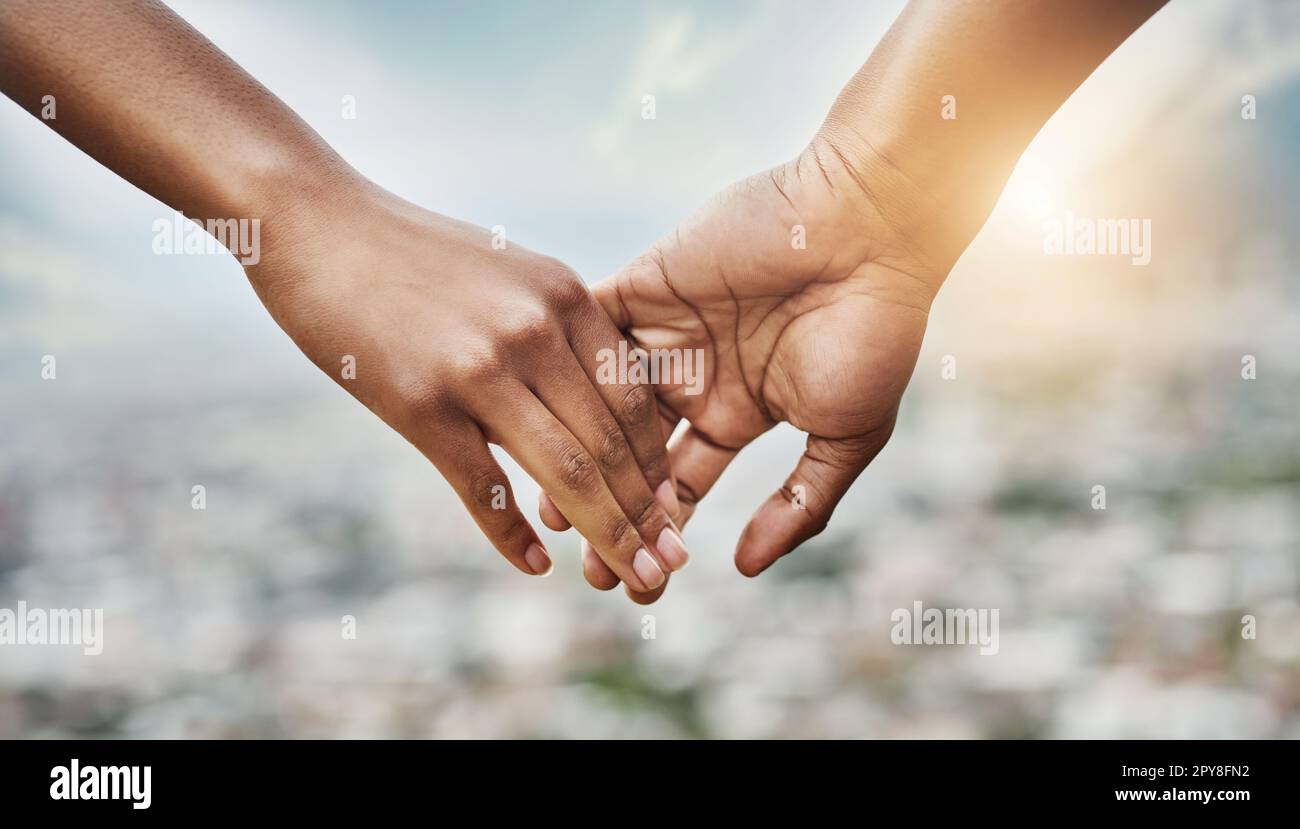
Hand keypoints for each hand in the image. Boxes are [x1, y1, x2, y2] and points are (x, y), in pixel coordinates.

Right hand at [246, 178, 688, 589]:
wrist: (316, 221)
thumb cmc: (414, 254)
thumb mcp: (509, 276)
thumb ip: (557, 334)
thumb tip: (589, 406)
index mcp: (565, 297)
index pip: (637, 400)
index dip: (659, 466)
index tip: (672, 511)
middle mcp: (535, 331)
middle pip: (612, 444)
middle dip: (647, 515)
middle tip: (670, 565)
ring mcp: (479, 369)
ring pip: (567, 473)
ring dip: (606, 535)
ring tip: (632, 577)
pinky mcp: (421, 404)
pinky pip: (483, 487)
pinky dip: (514, 534)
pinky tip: (535, 565)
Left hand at [546, 137, 953, 592]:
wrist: (868, 230)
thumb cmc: (872, 331)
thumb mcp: (847, 435)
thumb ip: (801, 503)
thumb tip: (747, 570)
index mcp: (738, 410)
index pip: (681, 483)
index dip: (658, 531)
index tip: (635, 582)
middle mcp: (694, 375)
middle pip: (630, 455)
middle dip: (609, 510)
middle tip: (586, 567)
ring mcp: (665, 330)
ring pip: (599, 404)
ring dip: (576, 454)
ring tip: (553, 514)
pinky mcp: (644, 284)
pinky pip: (591, 334)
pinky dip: (563, 374)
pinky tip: (541, 425)